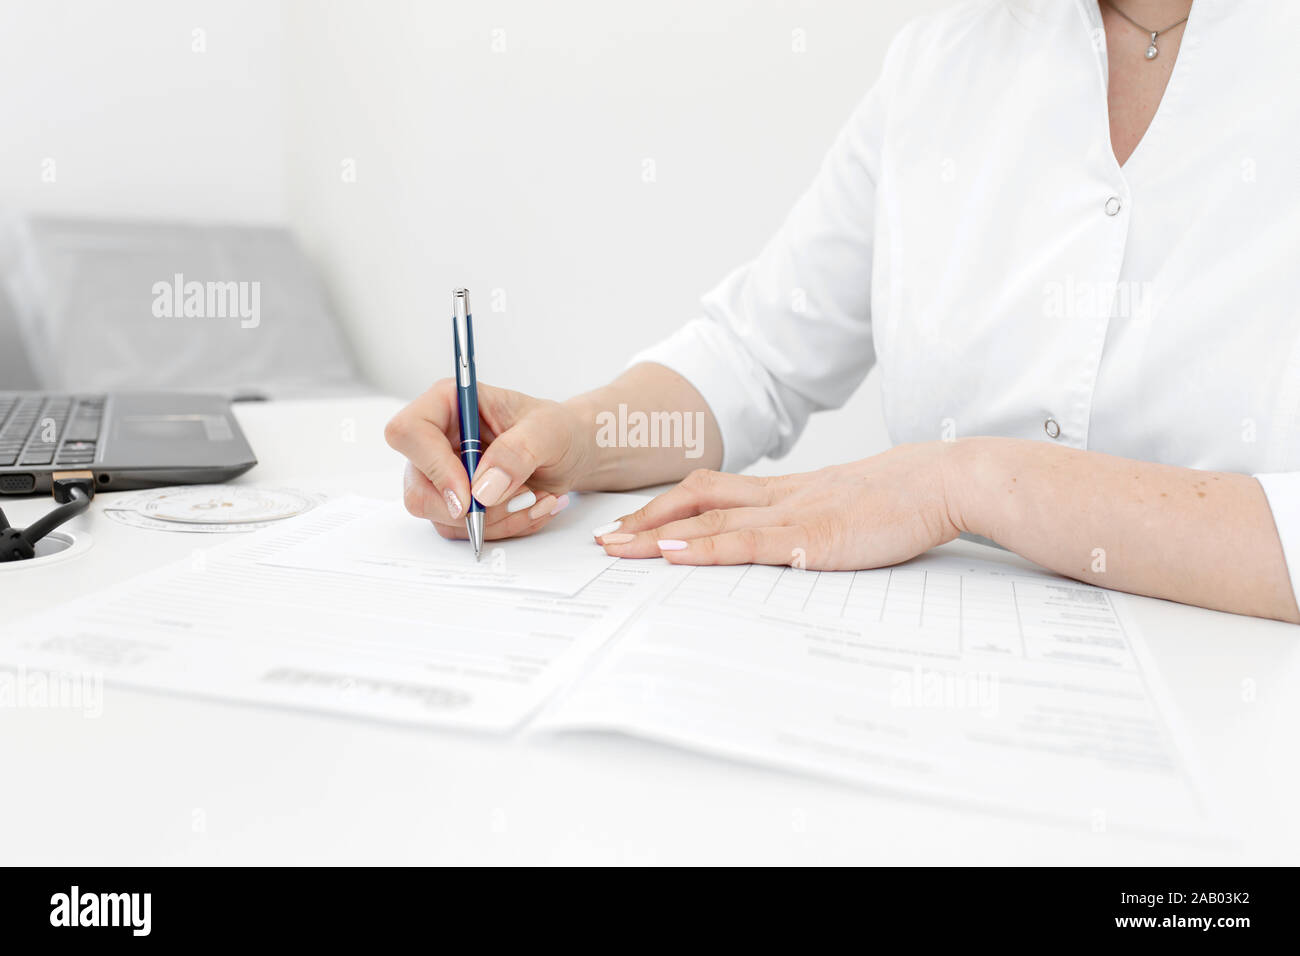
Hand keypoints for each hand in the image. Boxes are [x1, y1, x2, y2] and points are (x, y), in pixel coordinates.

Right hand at [385, 380, 590, 540]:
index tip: (470, 495)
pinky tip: (531, 507)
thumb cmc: (556, 429)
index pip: (409, 432)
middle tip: (520, 499)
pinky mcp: (456, 504)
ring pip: (443, 518)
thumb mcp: (548, 430)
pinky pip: (465, 532)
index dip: (433, 467)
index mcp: (447, 404)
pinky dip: (502, 528)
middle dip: (472, 509)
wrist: (570, 453)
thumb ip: (517, 452)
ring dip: (496, 520)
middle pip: (418, 489)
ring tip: (538, 498)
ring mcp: (441, 476)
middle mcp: (436, 441)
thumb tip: (483, 489)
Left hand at [592, 443, 962, 568]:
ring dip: (657, 535)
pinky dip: (704, 549)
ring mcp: (794, 516)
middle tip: (604, 541)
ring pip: (710, 519)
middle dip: (644, 520)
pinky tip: (670, 555)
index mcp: (789, 491)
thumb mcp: (849, 510)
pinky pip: (747, 542)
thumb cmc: (907, 500)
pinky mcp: (812, 538)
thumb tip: (795, 547)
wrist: (947, 481)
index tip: (632, 523)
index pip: (713, 491)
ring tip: (617, 550)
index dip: (667, 505)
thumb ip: (816, 525)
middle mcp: (781, 497)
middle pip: (696, 499)